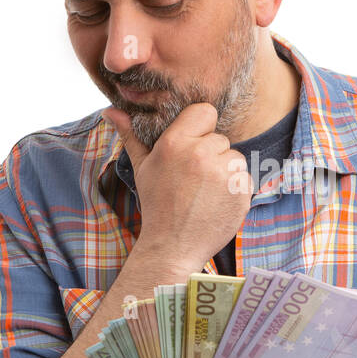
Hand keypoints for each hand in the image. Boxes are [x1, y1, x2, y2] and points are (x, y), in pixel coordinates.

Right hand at [103, 103, 251, 269]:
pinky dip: (235, 189)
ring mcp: (224, 173)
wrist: (173, 246)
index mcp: (175, 143)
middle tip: (193, 179)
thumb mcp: (142, 167)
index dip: (201, 126)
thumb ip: (131, 135)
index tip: (194, 144)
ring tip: (205, 192)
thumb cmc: (156, 204)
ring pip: (235, 157)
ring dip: (225, 171)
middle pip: (220, 138)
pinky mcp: (241, 191)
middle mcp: (201, 154)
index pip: (205, 112)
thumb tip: (111, 111)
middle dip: (211, 154)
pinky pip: (245, 178)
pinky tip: (216, 202)